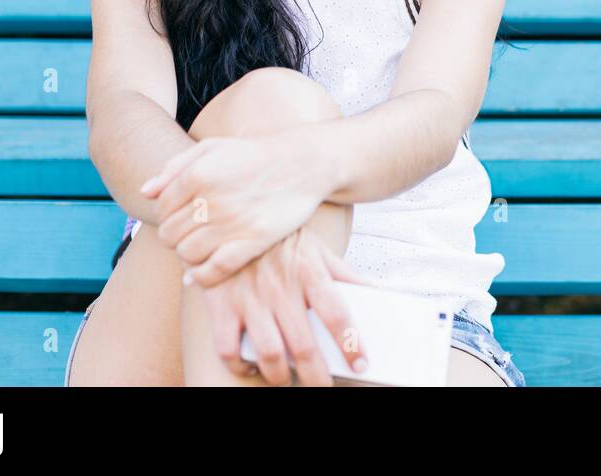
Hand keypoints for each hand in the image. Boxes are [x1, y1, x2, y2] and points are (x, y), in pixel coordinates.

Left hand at [140, 135, 331, 286]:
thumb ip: (174, 168)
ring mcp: (233, 222)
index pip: (161, 208)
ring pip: (187, 254)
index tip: (182, 216)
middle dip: (175, 236)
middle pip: (170, 234)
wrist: (302, 163)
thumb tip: (144, 192)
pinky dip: (201, 277)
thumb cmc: (253, 156)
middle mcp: (212, 199)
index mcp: (198, 174)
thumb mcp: (212, 148)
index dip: (167, 215)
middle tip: (191, 233)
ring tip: (200, 247)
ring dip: (188, 256)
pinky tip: (201, 273)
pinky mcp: (253, 241)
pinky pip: (214, 270)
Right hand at [200, 221, 377, 385]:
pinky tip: (251, 367)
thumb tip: (379, 294)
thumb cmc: (280, 239)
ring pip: (269, 354)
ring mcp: (249, 298)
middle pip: (305, 345)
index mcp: (309, 272)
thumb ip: (345, 273)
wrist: (229, 214)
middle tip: (324, 387)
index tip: (362, 364)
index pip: (338, 315)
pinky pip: (228, 349)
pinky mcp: (221, 304)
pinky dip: (240, 366)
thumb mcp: (316, 248)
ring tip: (286, 381)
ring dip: (280, 377)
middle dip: (318, 376)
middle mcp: (281, 287)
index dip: (352, 344)